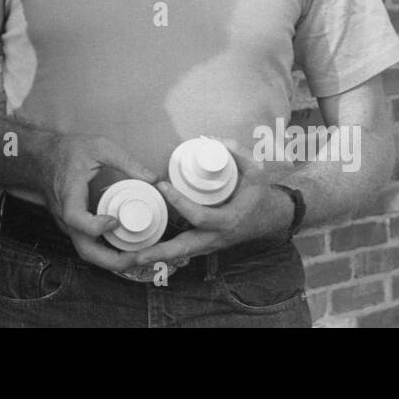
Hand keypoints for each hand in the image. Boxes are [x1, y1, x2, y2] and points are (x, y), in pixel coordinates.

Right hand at [35, 133, 161, 272]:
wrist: (43, 155)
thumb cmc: (68, 150)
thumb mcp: (99, 146)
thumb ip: (126, 161)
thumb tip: (153, 178)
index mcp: (69, 193)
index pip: (75, 218)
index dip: (95, 225)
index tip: (115, 221)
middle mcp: (66, 214)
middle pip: (83, 249)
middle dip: (112, 260)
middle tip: (138, 258)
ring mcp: (68, 222)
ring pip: (86, 251)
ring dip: (111, 260)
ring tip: (138, 257)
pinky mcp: (72, 225)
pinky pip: (87, 245)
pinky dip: (106, 252)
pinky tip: (126, 248)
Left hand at [129, 138, 293, 266]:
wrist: (269, 218)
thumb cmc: (260, 194)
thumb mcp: (257, 171)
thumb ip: (238, 152)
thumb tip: (212, 140)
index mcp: (228, 222)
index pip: (199, 216)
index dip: (180, 202)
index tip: (162, 185)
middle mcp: (216, 238)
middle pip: (184, 249)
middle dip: (159, 253)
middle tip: (135, 255)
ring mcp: (209, 245)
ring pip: (180, 254)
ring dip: (156, 257)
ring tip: (129, 259)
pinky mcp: (203, 244)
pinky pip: (181, 250)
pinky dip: (162, 252)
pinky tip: (140, 251)